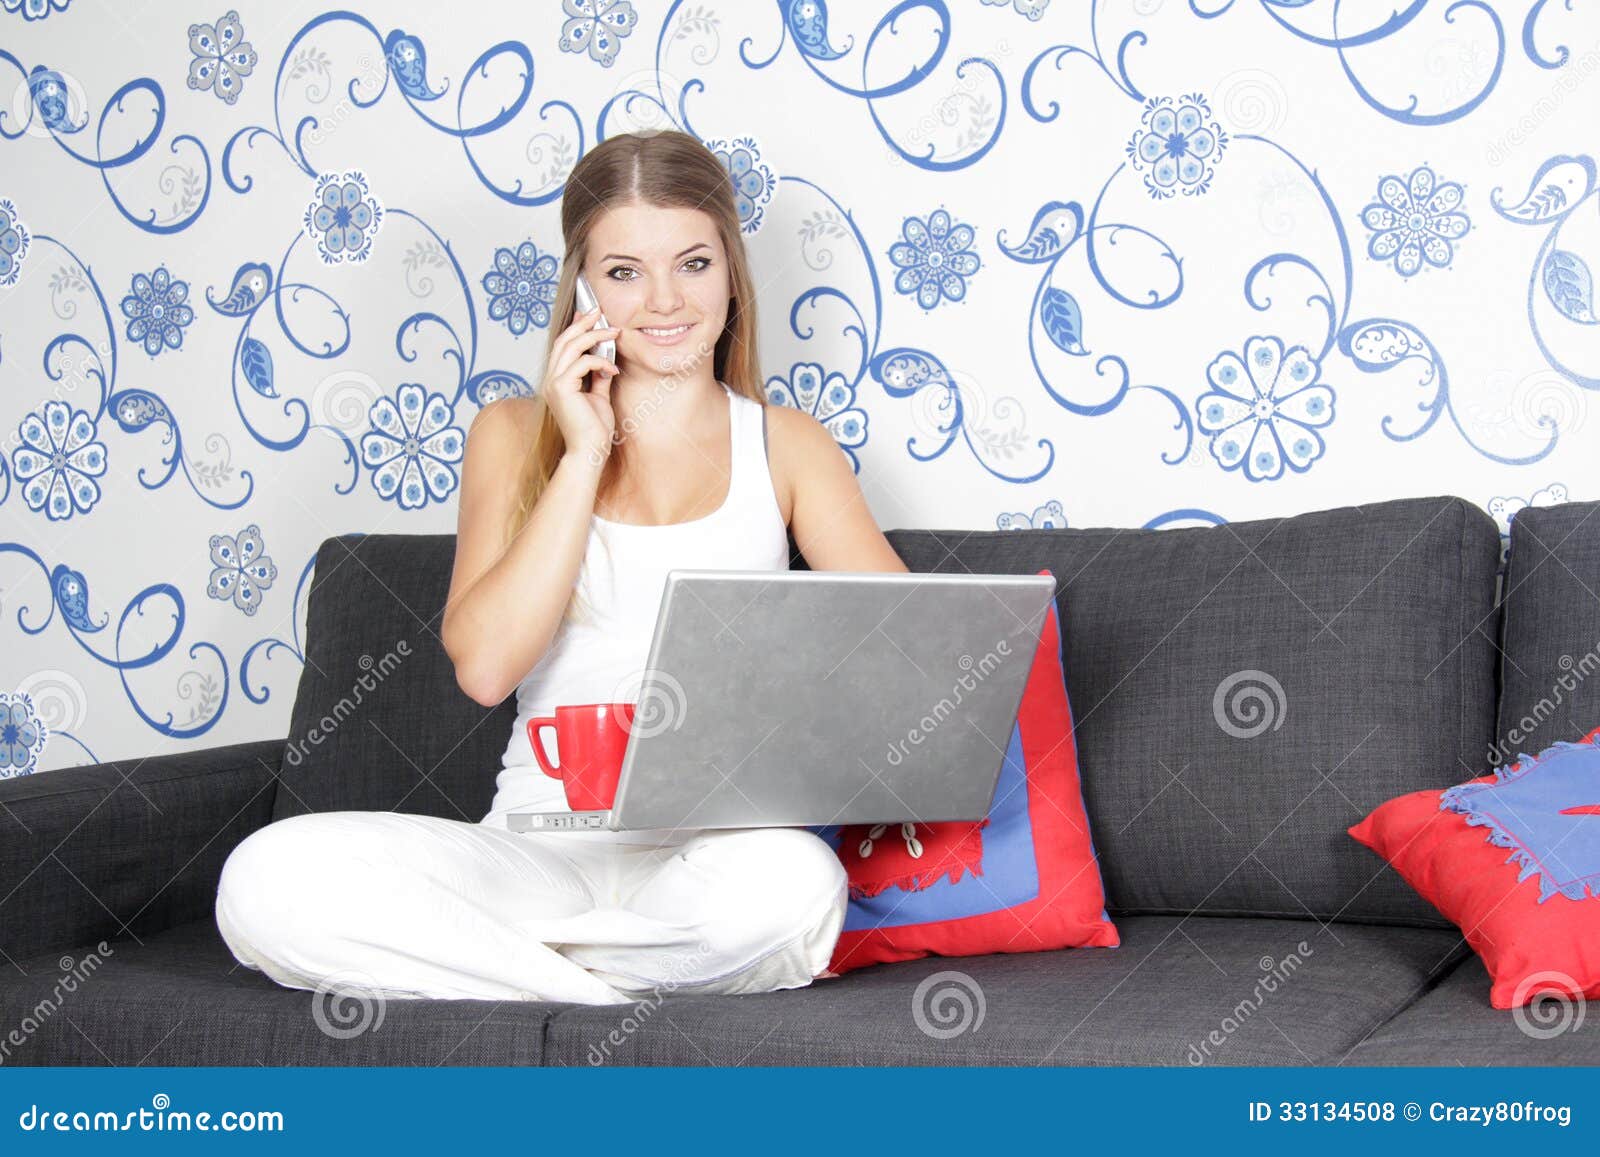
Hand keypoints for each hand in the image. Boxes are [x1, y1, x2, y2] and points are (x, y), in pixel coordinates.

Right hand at [541, 305, 619, 467]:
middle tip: (600, 312)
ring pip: (570, 347)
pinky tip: (612, 370)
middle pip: (564, 341)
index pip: (563, 346)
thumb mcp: (598, 396)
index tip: (591, 316)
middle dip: (583, 323)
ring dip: (594, 336)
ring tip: (613, 332)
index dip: (576, 327)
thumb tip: (605, 360)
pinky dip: (599, 362)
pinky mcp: (561, 389)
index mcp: (557, 381)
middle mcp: (551, 380)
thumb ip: (598, 377)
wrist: (590, 451)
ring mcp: (553, 383)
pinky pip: (581, 363)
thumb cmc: (594, 429)